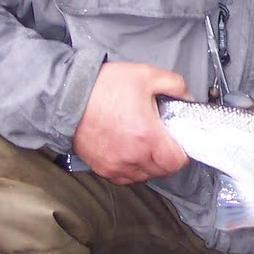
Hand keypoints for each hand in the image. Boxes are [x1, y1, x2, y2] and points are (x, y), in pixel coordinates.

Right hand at [72, 62, 190, 184]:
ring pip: (143, 176)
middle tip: (161, 140)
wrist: (68, 96)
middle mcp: (132, 156)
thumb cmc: (103, 87)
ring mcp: (115, 165)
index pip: (176, 162)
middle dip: (166, 157)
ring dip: (149, 165)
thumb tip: (186, 97)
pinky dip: (131, 169)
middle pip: (162, 171)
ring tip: (143, 145)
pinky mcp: (101, 168)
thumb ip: (174, 85)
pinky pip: (124, 178)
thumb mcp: (145, 75)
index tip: (177, 143)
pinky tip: (129, 151)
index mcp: (147, 136)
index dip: (181, 153)